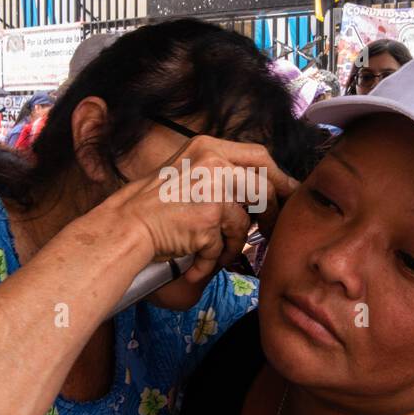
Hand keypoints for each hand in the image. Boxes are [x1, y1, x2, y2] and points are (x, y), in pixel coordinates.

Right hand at [99, 135, 297, 282]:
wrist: (125, 225)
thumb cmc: (152, 205)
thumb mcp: (188, 172)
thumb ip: (221, 175)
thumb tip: (262, 193)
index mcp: (208, 148)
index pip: (259, 156)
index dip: (279, 177)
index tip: (289, 193)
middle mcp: (212, 163)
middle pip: (263, 189)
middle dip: (272, 214)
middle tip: (269, 232)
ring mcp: (211, 191)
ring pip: (244, 224)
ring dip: (233, 246)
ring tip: (217, 256)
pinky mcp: (207, 220)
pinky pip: (223, 247)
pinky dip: (211, 262)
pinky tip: (195, 267)